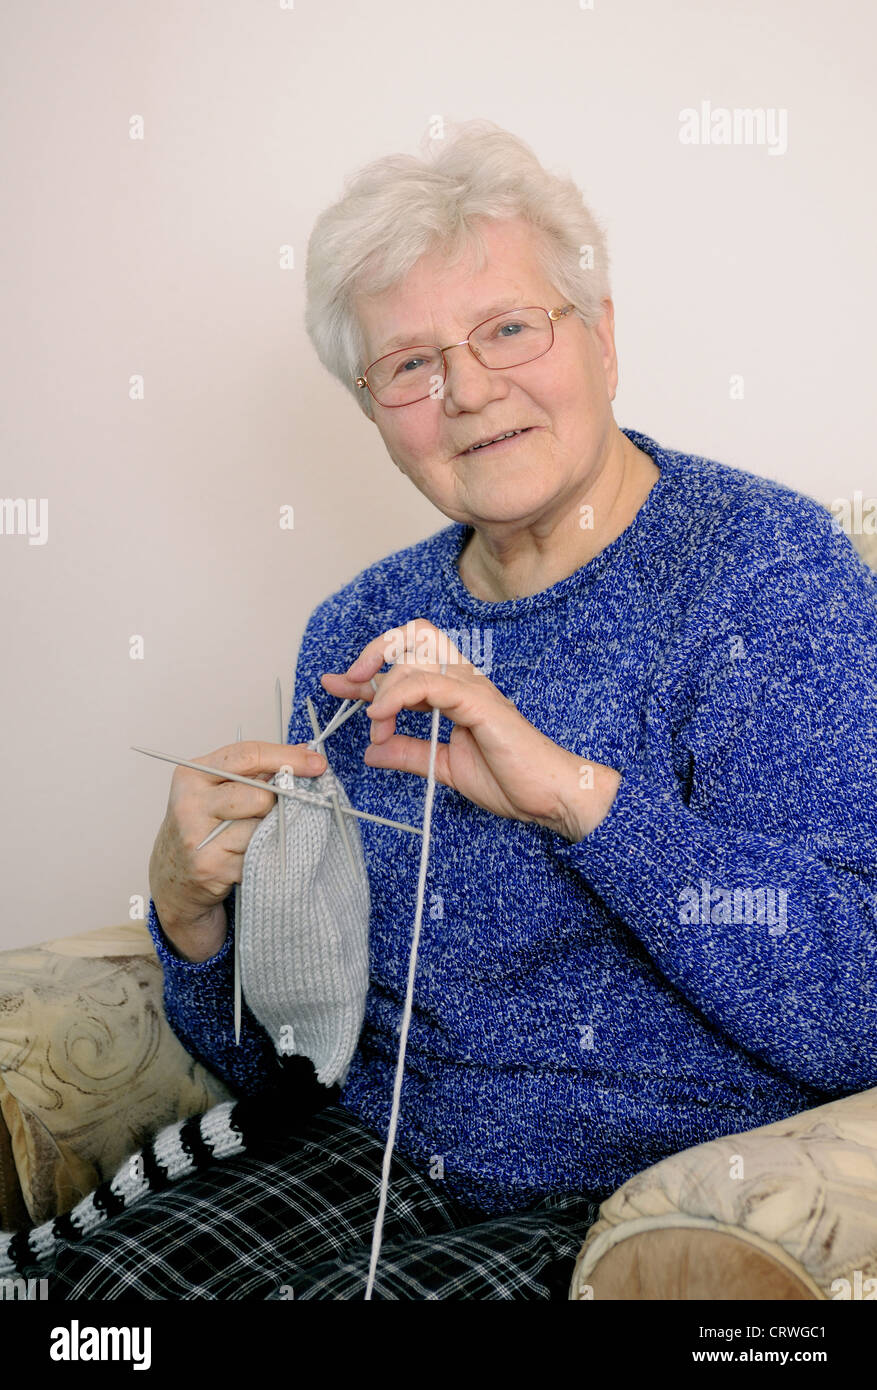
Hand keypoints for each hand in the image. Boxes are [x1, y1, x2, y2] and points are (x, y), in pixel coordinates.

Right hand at [149, 739, 327, 960]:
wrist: (173, 878)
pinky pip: (258, 855)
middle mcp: (190, 803)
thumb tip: (306, 752)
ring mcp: (199, 837)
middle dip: (275, 804)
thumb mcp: (218, 790)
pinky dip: (262, 856)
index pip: (248, 755)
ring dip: (267, 833)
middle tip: (270, 813)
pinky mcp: (212, 868)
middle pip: (259, 795)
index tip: (317, 763)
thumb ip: (256, 771)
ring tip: (249, 838)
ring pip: (261, 828)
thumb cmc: (204, 827)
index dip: (288, 757)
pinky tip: (245, 857)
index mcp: (193, 774)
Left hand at [319, 619, 620, 840]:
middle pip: (413, 636)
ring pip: (416, 657)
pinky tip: (384, 717)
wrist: (550, 796)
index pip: (406, 662)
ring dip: (383, 688)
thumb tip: (372, 750)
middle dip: (373, 652)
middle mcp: (464, 681)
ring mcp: (473, 688)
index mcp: (456, 692)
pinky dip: (398, 697)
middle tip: (348, 684)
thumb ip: (410, 755)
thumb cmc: (511, 779)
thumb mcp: (444, 769)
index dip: (367, 668)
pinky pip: (430, 683)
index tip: (336, 683)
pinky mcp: (479, 702)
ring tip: (376, 725)